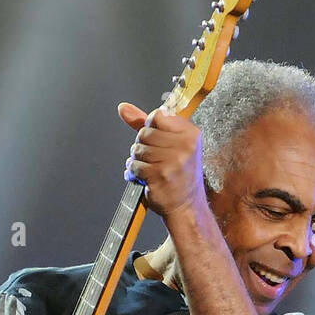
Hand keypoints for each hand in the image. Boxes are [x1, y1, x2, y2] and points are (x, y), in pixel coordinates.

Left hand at [118, 102, 208, 221]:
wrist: (186, 206)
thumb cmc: (178, 174)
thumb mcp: (170, 144)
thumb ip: (146, 124)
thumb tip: (123, 108)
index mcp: (191, 134)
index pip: (158, 116)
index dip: (151, 127)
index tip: (158, 140)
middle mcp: (185, 146)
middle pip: (145, 132)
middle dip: (142, 146)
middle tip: (153, 159)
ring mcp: (173, 161)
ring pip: (138, 149)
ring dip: (137, 160)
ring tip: (148, 169)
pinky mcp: (159, 175)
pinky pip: (134, 165)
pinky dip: (134, 173)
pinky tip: (143, 178)